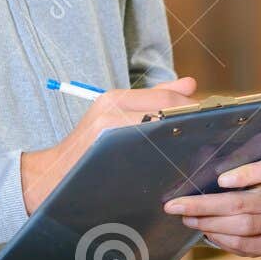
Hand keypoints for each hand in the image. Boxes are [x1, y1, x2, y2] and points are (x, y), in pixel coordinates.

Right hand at [21, 77, 198, 211]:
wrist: (51, 176)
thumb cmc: (89, 146)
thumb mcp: (116, 114)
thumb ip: (154, 99)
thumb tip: (190, 83)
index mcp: (114, 98)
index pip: (168, 97)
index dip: (193, 108)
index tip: (208, 120)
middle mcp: (112, 113)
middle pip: (169, 114)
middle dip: (193, 125)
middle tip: (209, 139)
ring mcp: (111, 138)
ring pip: (163, 136)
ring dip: (183, 145)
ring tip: (196, 154)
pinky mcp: (112, 162)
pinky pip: (150, 159)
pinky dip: (166, 162)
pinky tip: (174, 169)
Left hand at [163, 157, 260, 256]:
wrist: (258, 208)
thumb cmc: (240, 183)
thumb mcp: (233, 167)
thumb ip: (219, 164)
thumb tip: (187, 176)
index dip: (246, 175)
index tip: (219, 179)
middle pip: (243, 203)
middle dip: (205, 206)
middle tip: (178, 206)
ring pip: (242, 226)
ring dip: (209, 224)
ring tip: (188, 219)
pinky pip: (245, 245)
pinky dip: (222, 240)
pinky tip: (206, 232)